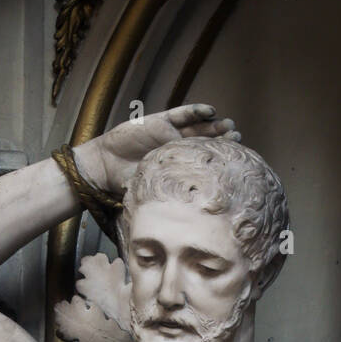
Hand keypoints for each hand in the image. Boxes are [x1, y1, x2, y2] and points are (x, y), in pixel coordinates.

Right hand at [76, 104, 240, 194]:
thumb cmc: (124, 186)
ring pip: (196, 126)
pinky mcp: (159, 121)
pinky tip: (211, 111)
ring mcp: (168, 133)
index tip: (235, 158)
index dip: (216, 158)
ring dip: (213, 125)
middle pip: (203, 140)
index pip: (201, 160)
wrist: (104, 169)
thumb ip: (169, 206)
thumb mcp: (152, 197)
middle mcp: (174, 148)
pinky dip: (195, 111)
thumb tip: (191, 230)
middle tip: (236, 137)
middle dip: (220, 138)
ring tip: (229, 124)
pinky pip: (180, 114)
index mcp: (175, 166)